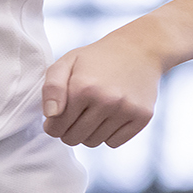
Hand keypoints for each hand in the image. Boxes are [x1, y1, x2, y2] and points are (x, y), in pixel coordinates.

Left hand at [41, 28, 168, 147]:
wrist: (139, 49)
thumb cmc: (96, 59)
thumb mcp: (67, 62)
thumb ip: (51, 87)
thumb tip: (51, 115)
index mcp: (82, 87)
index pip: (56, 127)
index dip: (53, 124)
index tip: (58, 116)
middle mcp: (106, 100)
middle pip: (73, 138)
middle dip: (68, 130)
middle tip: (74, 115)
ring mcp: (126, 110)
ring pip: (93, 143)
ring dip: (88, 132)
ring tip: (93, 112)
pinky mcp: (141, 117)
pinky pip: (113, 143)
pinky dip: (108, 134)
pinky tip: (110, 116)